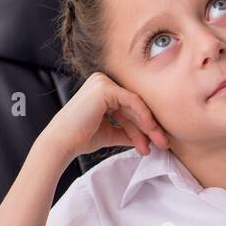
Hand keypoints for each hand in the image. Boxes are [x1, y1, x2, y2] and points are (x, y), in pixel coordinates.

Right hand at [40, 71, 169, 162]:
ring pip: (135, 104)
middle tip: (163, 143)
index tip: (155, 143)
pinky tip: (150, 130)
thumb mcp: (111, 132)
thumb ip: (129, 131)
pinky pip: (132, 101)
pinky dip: (143, 116)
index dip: (144, 126)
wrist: (62, 143)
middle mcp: (102, 81)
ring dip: (148, 126)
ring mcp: (102, 81)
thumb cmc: (81, 138)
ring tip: (158, 143)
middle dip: (150, 127)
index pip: (129, 107)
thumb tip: (150, 136)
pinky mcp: (104, 87)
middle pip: (134, 105)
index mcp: (102, 90)